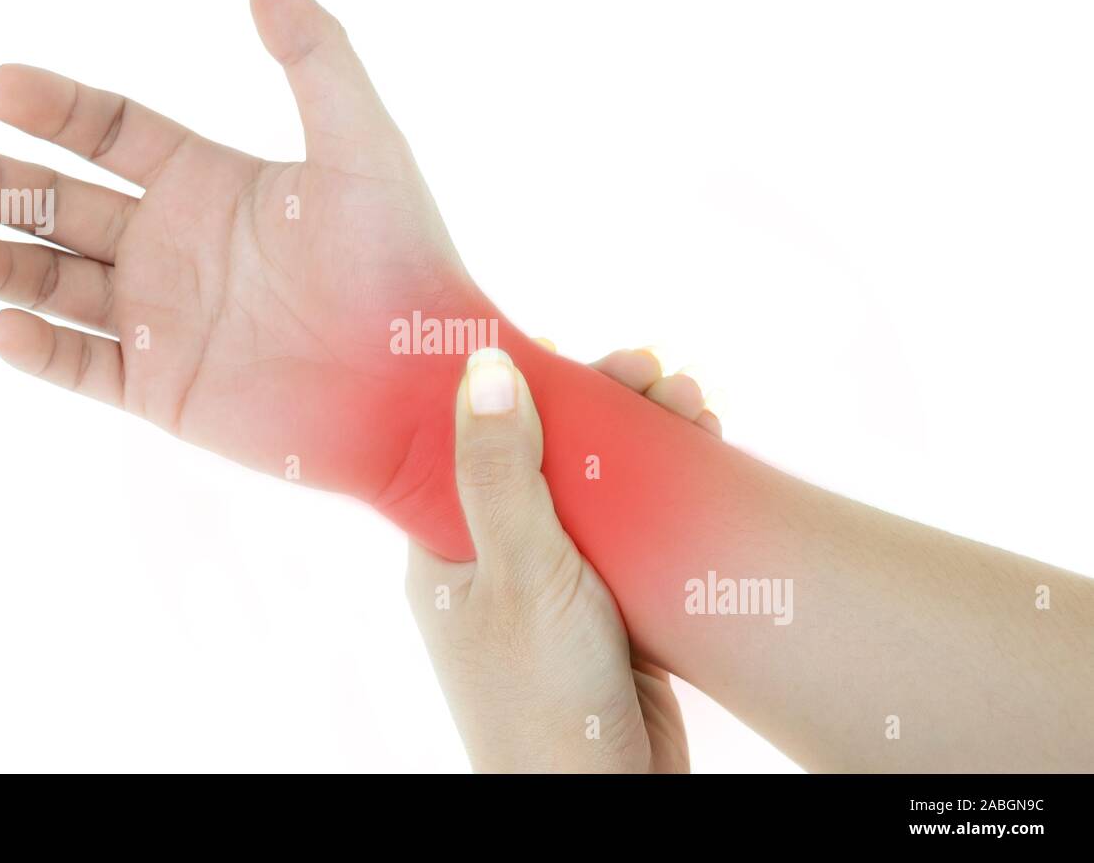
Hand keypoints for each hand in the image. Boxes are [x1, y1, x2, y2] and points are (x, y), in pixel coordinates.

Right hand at [0, 0, 469, 498]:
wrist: (419, 385)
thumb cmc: (401, 260)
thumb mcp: (359, 142)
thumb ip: (310, 49)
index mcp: (209, 181)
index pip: (107, 131)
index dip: (50, 105)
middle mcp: (174, 246)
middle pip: (58, 203)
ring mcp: (163, 320)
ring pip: (54, 283)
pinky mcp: (163, 390)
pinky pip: (83, 367)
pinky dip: (37, 350)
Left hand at [407, 344, 717, 771]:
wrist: (609, 805)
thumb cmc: (543, 699)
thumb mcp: (522, 573)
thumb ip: (501, 472)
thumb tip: (482, 365)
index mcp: (445, 547)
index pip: (474, 440)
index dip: (520, 385)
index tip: (569, 344)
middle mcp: (496, 557)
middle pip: (547, 453)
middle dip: (601, 404)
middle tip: (651, 368)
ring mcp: (556, 581)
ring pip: (598, 484)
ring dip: (643, 436)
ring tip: (691, 401)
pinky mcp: (611, 605)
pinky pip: (636, 527)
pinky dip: (669, 487)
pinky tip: (704, 448)